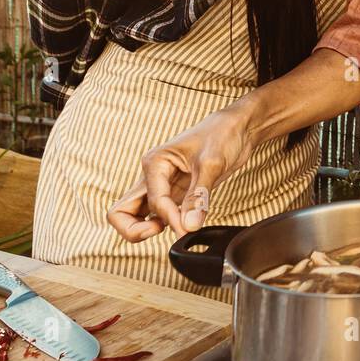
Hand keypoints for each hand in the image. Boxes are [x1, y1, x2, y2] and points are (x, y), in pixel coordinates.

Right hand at [106, 107, 251, 241]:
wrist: (237, 128)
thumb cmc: (222, 135)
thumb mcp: (212, 164)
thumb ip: (199, 196)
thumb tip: (188, 226)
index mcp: (155, 163)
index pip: (154, 202)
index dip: (170, 219)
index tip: (188, 228)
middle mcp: (152, 175)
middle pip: (122, 212)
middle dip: (134, 230)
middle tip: (160, 232)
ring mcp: (161, 186)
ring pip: (136, 216)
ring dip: (147, 229)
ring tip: (175, 229)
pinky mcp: (174, 193)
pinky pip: (159, 215)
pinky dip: (166, 225)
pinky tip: (186, 224)